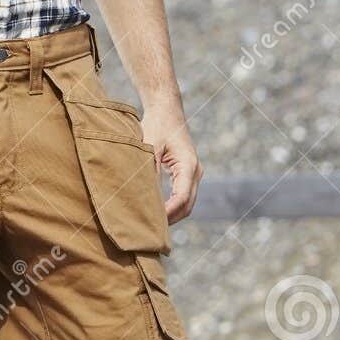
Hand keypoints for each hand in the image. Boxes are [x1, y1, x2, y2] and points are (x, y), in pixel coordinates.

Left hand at [141, 102, 201, 222]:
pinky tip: (156, 210)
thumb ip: (150, 168)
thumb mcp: (150, 145)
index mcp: (188, 165)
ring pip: (187, 201)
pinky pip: (183, 194)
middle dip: (171, 218)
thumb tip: (144, 193)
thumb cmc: (157, 125)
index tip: (154, 222)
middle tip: (151, 229)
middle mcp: (195, 171)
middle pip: (187, 204)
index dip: (169, 211)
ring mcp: (193, 172)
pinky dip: (172, 204)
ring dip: (172, 213)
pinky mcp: (187, 171)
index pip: (182, 197)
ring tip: (153, 223)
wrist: (167, 110)